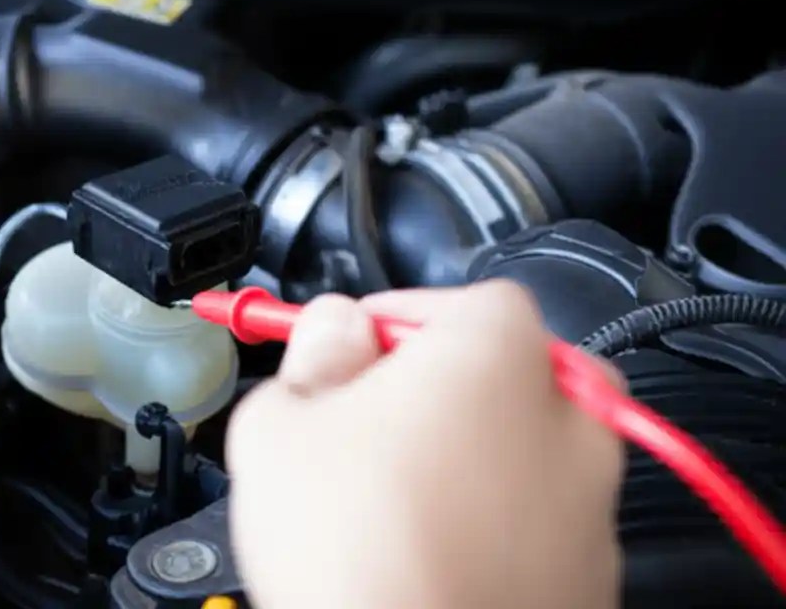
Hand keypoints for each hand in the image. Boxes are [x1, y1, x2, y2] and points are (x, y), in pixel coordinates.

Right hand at [226, 282, 624, 608]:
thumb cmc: (356, 552)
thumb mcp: (280, 425)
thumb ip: (311, 355)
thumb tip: (335, 331)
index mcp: (497, 351)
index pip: (453, 298)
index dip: (389, 322)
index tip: (347, 352)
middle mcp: (566, 415)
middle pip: (501, 369)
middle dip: (437, 387)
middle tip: (370, 420)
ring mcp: (590, 500)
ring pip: (519, 447)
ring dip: (464, 456)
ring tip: (388, 501)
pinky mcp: (592, 573)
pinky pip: (533, 520)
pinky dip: (490, 523)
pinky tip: (425, 551)